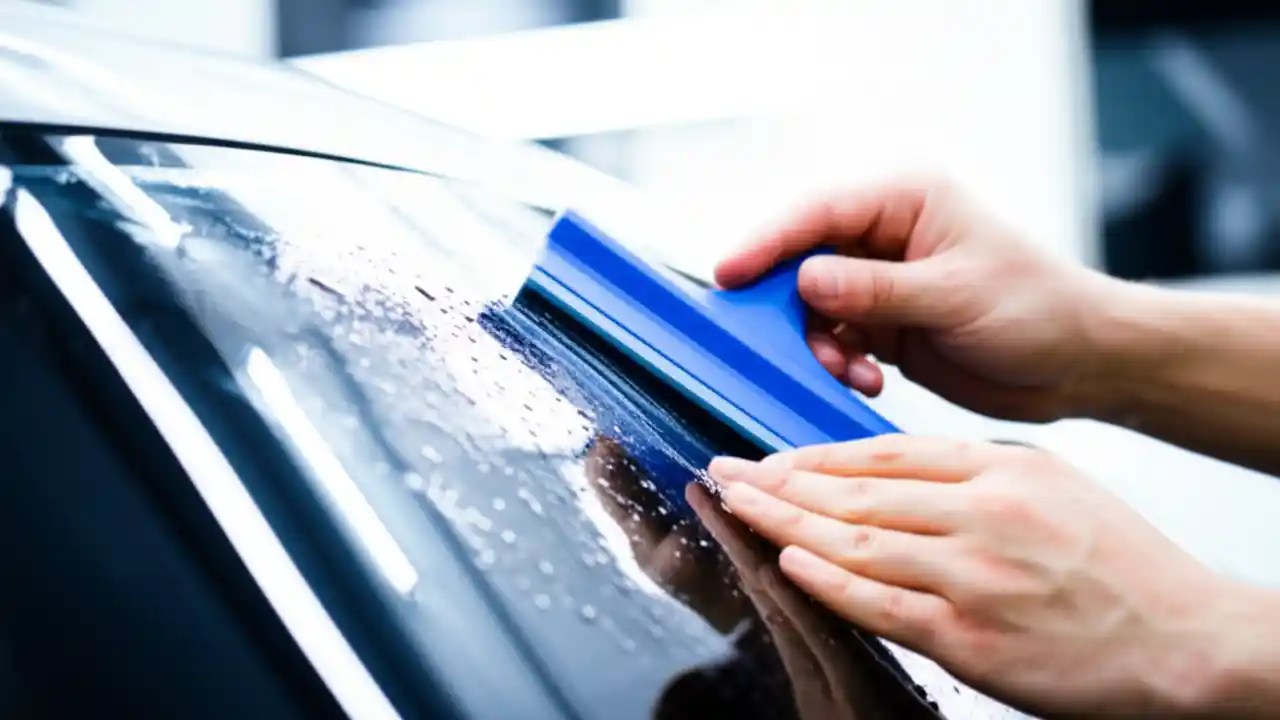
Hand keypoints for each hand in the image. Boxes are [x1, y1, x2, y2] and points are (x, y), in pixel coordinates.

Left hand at [707, 435, 1279, 717]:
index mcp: (999, 471)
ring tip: (738, 506)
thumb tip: (886, 469)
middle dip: (781, 482)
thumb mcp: (1049, 485)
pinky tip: (790, 560)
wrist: (1183, 637)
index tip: (769, 456)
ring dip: (786, 523)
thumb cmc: (1117, 561)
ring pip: (857, 542)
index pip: (883, 455)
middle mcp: (982, 515)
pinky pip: (883, 603)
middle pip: (856, 493)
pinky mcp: (971, 638)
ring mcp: (974, 576)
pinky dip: (830, 581)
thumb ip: (971, 473)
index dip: (816, 456)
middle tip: (728, 471)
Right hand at [714, 182, 1119, 420]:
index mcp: (906, 202)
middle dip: (792, 307)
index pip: (819, 213)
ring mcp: (882, 283)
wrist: (1079, 363)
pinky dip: (837, 363)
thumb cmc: (1038, 309)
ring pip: (812, 307)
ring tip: (849, 372)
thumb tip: (806, 278)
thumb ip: (878, 289)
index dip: (769, 242)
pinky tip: (866, 381)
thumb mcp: (956, 295)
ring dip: (818, 343)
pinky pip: (834, 340)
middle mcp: (886, 237)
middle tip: (796, 345)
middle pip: (803, 261)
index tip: (730, 274)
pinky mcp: (884, 325)